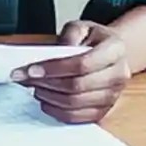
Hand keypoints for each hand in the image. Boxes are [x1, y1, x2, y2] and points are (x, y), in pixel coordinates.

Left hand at [11, 21, 130, 123]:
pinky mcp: (104, 111)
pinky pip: (77, 118)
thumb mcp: (81, 27)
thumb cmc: (94, 41)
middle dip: (47, 83)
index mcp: (116, 49)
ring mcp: (113, 95)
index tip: (32, 69)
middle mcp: (119, 74)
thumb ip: (68, 36)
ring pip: (75, 104)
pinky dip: (57, 111)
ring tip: (35, 87)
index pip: (83, 64)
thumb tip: (52, 56)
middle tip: (27, 78)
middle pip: (77, 86)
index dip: (54, 68)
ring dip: (49, 98)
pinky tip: (46, 101)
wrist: (110, 54)